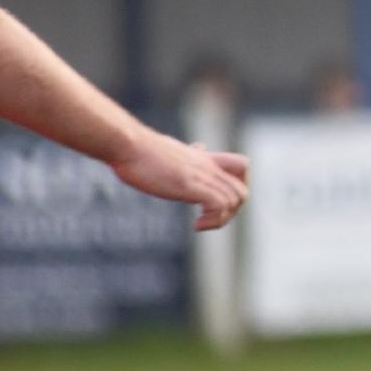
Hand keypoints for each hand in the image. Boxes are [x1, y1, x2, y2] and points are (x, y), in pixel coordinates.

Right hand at [112, 129, 250, 231]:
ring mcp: (200, 175)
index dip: (237, 187)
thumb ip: (188, 154)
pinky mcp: (190, 184)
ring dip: (222, 219)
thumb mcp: (171, 150)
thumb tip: (198, 147)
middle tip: (208, 218)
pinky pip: (220, 204)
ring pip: (236, 199)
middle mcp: (207, 166)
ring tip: (201, 224)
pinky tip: (196, 225)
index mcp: (203, 158)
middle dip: (231, 212)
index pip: (242, 166)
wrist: (127, 144)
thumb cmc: (139, 150)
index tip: (216, 201)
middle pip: (242, 190)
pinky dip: (213, 220)